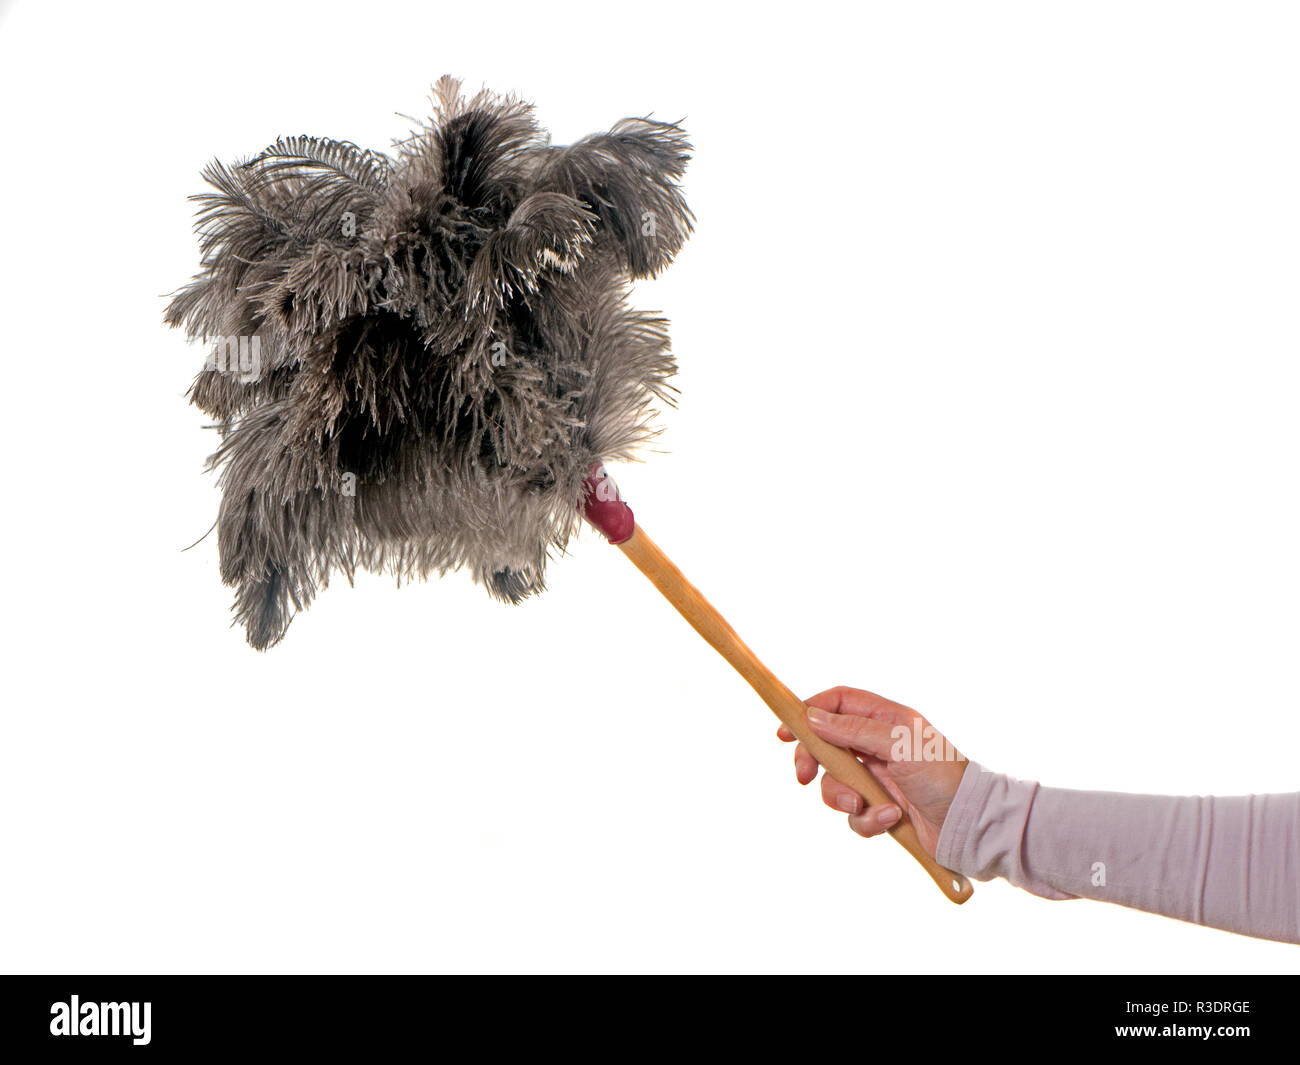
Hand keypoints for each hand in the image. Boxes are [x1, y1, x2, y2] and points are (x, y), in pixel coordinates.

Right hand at [777, 686, 968, 856]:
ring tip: (867, 805)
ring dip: (844, 798)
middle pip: (825, 745)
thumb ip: (854, 730)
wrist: (970, 824)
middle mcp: (877, 746)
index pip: (837, 704)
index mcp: (884, 719)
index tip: (785, 733)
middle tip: (802, 776)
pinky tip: (892, 818)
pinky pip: (855, 814)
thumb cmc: (943, 775)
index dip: (808, 713)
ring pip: (835, 784)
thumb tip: (813, 718)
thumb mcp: (898, 743)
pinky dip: (868, 820)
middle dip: (812, 762)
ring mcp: (878, 778)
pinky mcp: (881, 808)